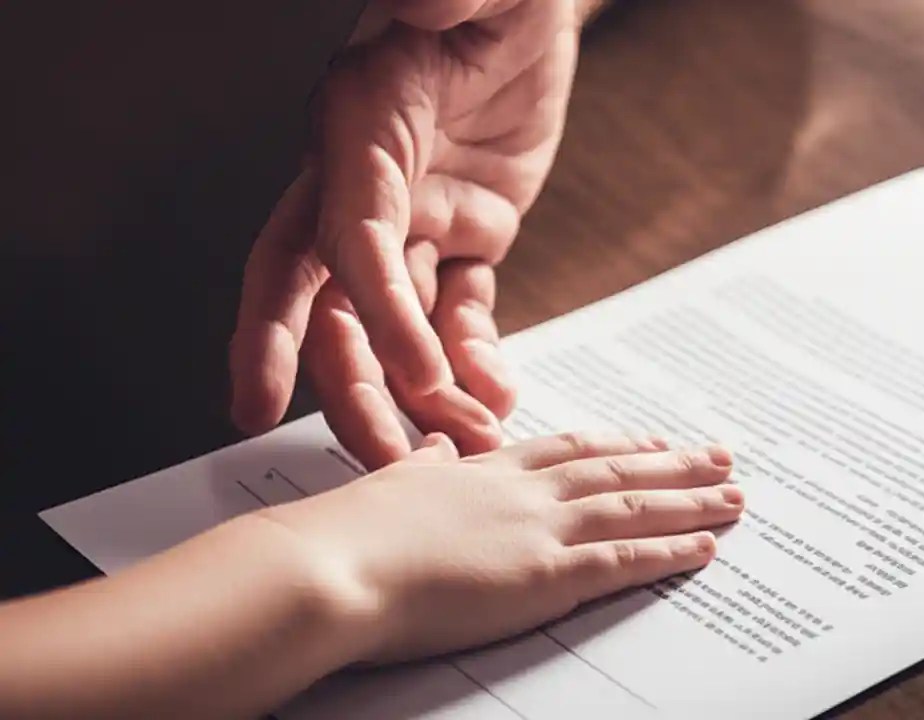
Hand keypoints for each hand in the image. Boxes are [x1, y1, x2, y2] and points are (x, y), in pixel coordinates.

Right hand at [229, 0, 579, 466]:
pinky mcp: (462, 230)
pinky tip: (497, 400)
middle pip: (340, 304)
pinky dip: (475, 358)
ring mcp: (414, 215)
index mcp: (356, 124)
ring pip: (397, 326)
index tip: (405, 374)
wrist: (529, 6)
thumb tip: (422, 4)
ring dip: (424, 395)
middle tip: (392, 463)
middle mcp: (368, 181)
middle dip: (358, 388)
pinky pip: (460, 308)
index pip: (344, 236)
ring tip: (470, 451)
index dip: (367, 309)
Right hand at [264, 432, 742, 662]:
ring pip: (634, 507)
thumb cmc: (347, 533)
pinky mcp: (546, 574)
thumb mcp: (390, 485)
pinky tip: (706, 546)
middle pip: (617, 469)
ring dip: (691, 501)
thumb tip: (435, 450)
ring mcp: (539, 529)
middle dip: (673, 463)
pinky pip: (625, 560)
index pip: (568, 449)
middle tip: (720, 456)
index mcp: (485, 470)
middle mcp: (524, 491)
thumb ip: (423, 468)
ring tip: (736, 495)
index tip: (652, 440)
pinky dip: (670, 551)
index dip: (618, 444)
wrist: (332, 566)